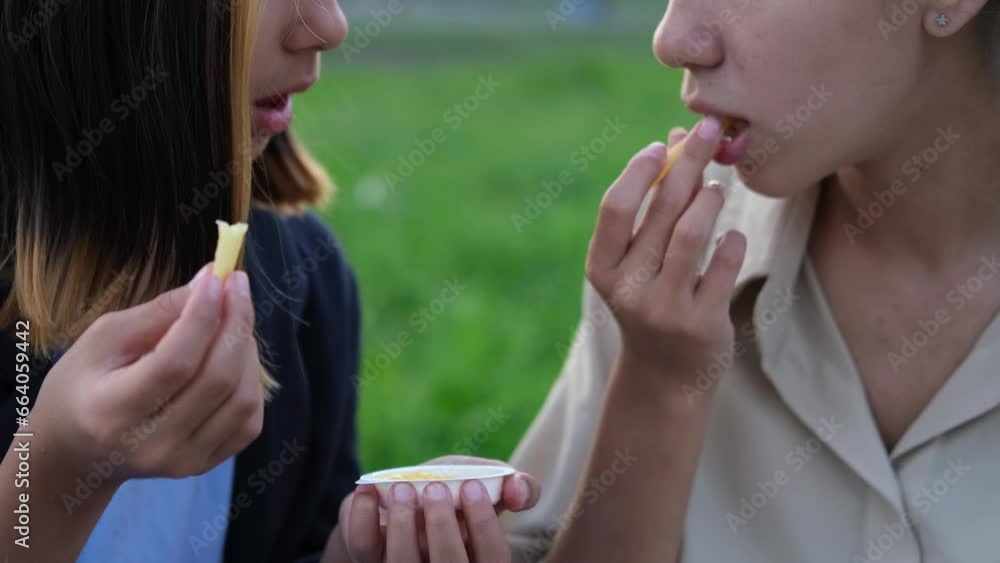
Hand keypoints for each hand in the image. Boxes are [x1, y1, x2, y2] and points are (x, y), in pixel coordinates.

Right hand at [29, 263, 263, 481]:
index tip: (218, 277)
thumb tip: (211, 281)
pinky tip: (234, 357)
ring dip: (246, 349)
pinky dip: (251, 380)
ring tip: (231, 321)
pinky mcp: (206, 466)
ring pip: (243, 399)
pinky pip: (250, 420)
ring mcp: (183, 461)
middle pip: (217, 380)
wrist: (78, 449)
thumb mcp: (103, 338)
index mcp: (112, 412)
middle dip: (235, 323)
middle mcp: (152, 446)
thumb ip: (159, 312)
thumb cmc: (84, 384)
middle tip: (235, 286)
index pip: (175, 363)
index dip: (203, 316)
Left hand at [328, 457, 540, 562]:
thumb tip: (518, 487)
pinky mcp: (367, 557)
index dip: (484, 523)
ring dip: (401, 523)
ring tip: (402, 487)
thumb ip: (513, 485)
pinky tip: (369, 489)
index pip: (493, 559)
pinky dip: (362, 515)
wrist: (405, 497)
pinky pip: (362, 546)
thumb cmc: (453, 493)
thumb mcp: (485, 484)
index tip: (472, 487)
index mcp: (477, 559)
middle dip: (441, 524)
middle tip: (435, 487)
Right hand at [585, 116, 746, 382]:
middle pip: (659, 211)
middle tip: (707, 132)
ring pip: (692, 234)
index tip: (660, 146)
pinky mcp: (701, 324)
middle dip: (686, 163)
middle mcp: (628, 289)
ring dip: (710, 199)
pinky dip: (732, 241)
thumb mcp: (639, 260)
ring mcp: (664, 308)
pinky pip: (724, 264)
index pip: (615, 207)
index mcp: (603, 269)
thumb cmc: (652, 299)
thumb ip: (652, 204)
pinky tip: (732, 236)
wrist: (666, 375)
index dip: (638, 171)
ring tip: (718, 188)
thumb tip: (675, 138)